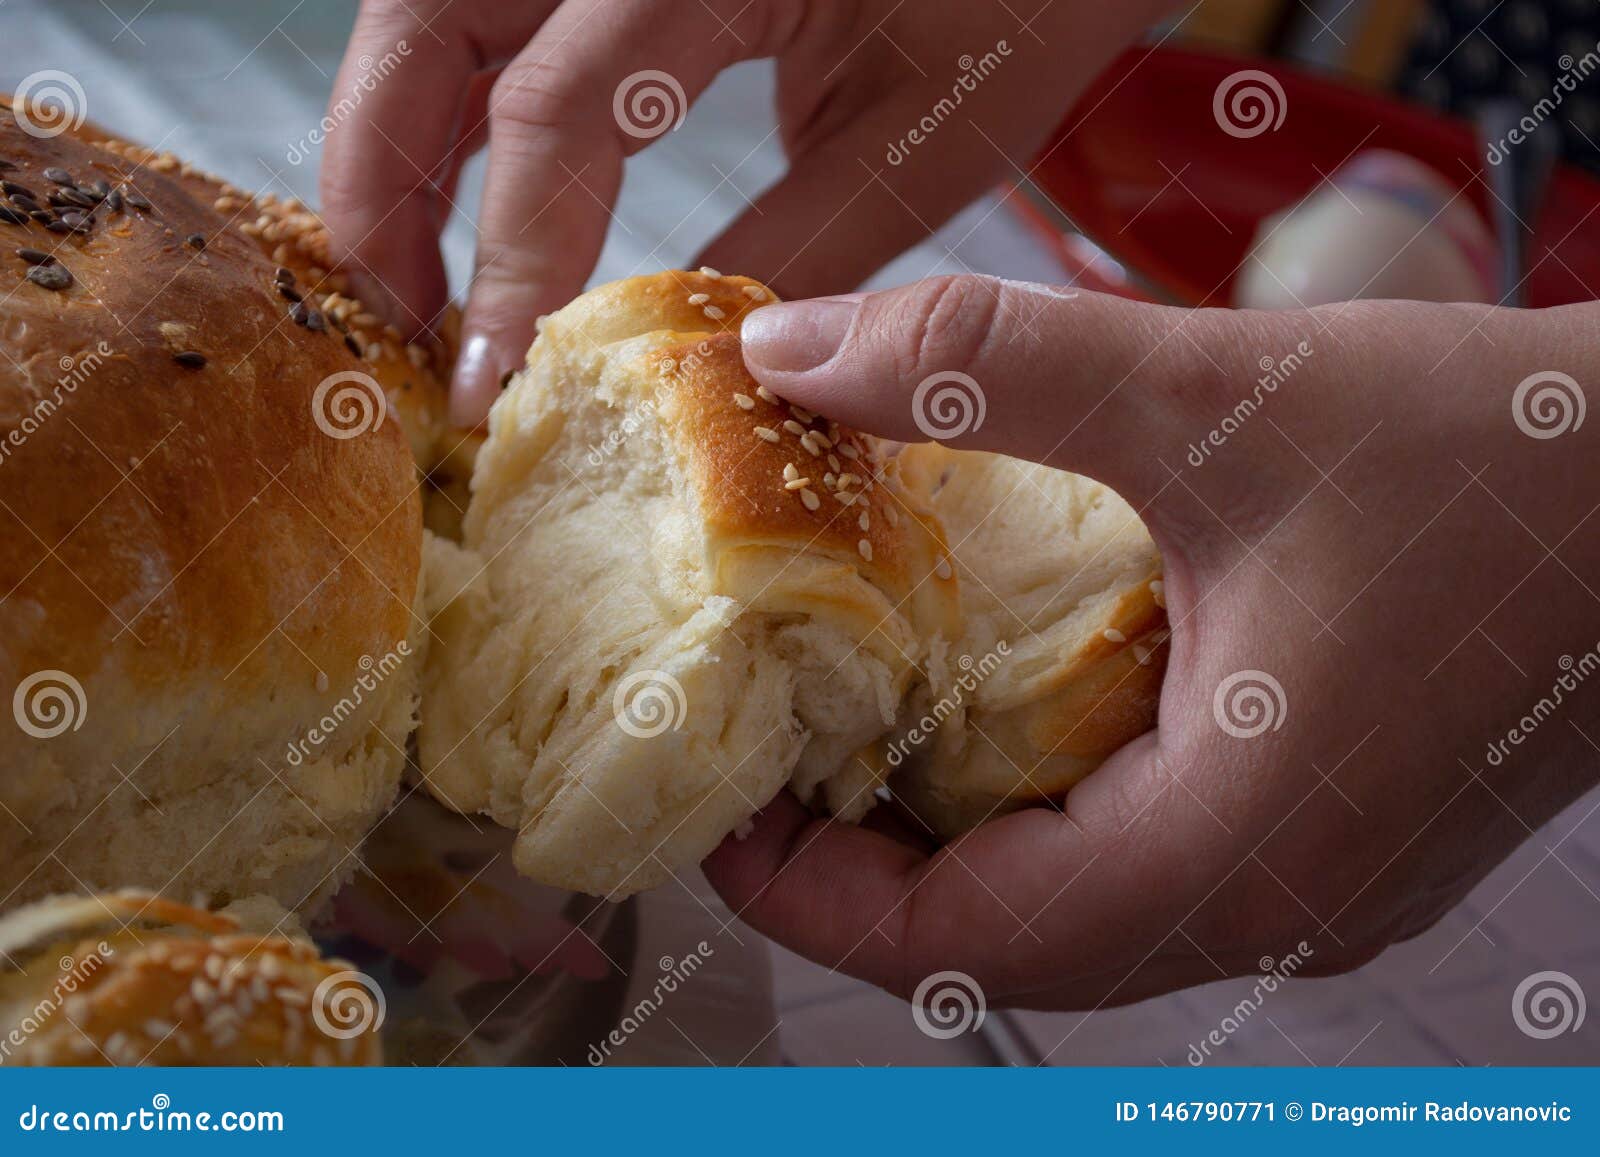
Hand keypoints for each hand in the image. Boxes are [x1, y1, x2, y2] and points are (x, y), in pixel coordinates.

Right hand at [319, 0, 1173, 426]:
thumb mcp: (922, 142)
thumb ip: (791, 254)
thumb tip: (667, 364)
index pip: (551, 107)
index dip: (507, 260)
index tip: (485, 387)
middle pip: (430, 14)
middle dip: (385, 178)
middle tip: (397, 328)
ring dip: (401, 132)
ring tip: (414, 278)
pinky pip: (503, 3)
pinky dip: (460, 92)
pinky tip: (471, 193)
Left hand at [704, 275, 1599, 1011]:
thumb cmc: (1507, 464)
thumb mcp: (1217, 399)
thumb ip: (986, 370)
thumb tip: (794, 357)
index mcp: (1232, 858)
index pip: (952, 951)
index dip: (805, 891)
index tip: (718, 798)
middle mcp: (1271, 903)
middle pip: (1000, 939)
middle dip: (865, 855)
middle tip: (773, 738)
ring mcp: (1312, 874)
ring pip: (1075, 900)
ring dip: (957, 822)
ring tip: (865, 711)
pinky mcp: (1337, 822)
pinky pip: (1150, 849)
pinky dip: (1052, 790)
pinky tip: (1015, 689)